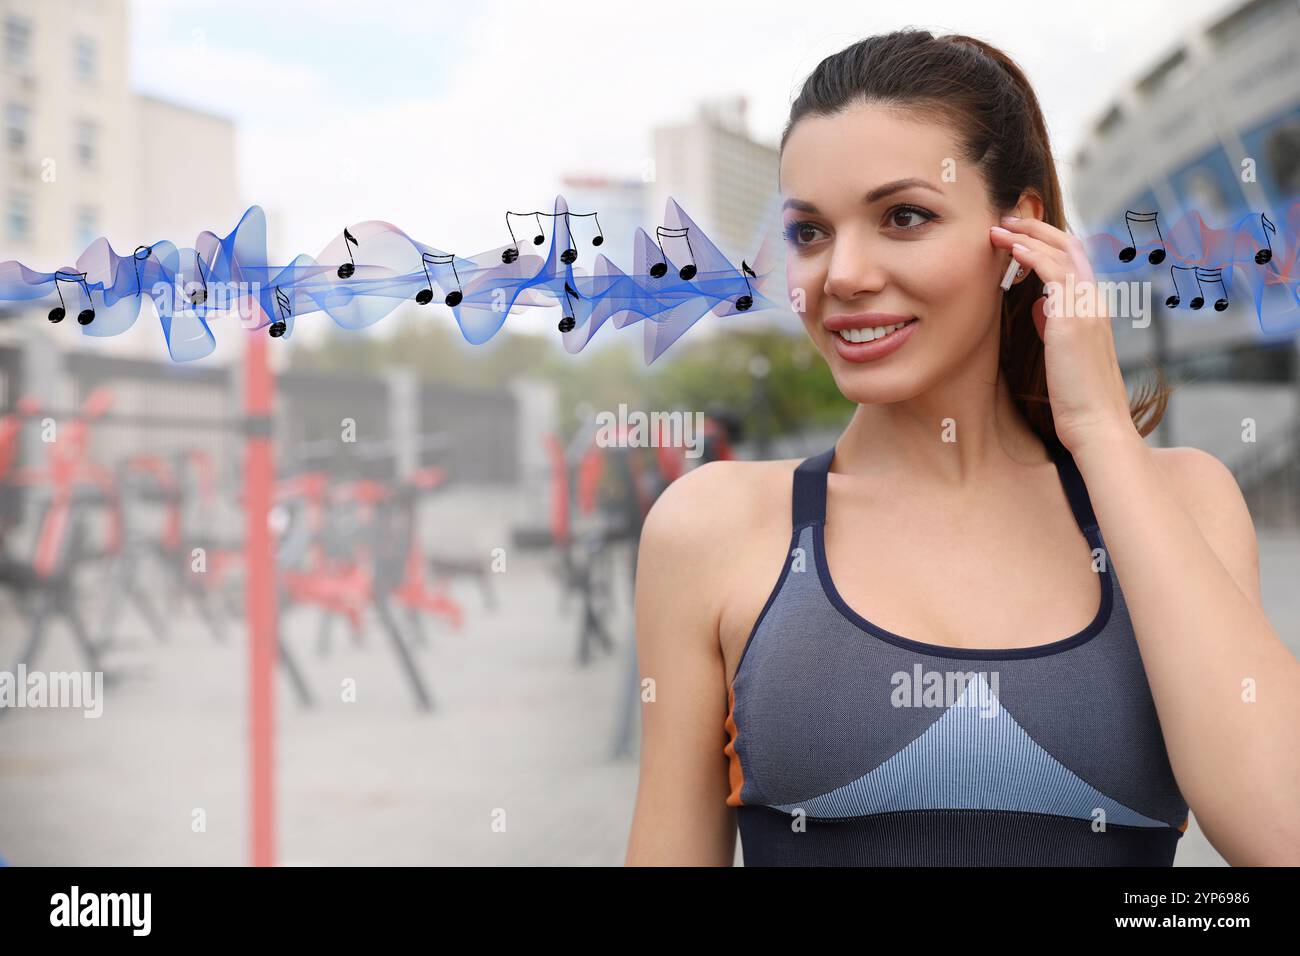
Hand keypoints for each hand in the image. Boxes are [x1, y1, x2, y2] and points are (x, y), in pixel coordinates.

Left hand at [989, 216, 1136, 454]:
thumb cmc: (1077, 398)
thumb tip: (1038, 309)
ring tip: (998, 227)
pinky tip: (1011, 249)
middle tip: (1005, 219)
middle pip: (1070, 246)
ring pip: (1061, 253)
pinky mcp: (1074, 319)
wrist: (1096, 424)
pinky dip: (1032, 256)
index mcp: (1093, 308)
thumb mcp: (1063, 353)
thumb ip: (1054, 326)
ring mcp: (1088, 308)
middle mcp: (1095, 301)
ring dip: (1028, 235)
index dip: (1046, 242)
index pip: (1073, 260)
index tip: (1016, 235)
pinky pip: (1054, 274)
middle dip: (1036, 228)